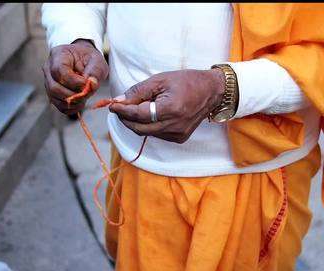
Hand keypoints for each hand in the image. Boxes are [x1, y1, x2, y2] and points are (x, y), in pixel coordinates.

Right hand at [42, 39, 108, 115]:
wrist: (83, 60)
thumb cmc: (88, 58)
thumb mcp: (96, 60)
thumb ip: (95, 71)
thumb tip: (92, 85)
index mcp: (58, 55)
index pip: (59, 71)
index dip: (74, 82)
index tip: (86, 84)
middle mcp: (49, 68)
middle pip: (54, 87)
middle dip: (74, 94)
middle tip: (87, 93)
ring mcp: (48, 82)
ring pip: (54, 98)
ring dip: (73, 102)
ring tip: (85, 97)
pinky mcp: (52, 93)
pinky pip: (58, 105)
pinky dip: (71, 108)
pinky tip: (80, 102)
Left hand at [108, 69, 224, 142]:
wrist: (212, 91)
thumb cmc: (187, 81)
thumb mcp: (160, 80)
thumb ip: (138, 91)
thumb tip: (119, 101)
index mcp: (171, 109)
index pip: (139, 115)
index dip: (123, 111)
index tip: (112, 105)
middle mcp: (175, 126)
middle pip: (139, 128)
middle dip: (125, 119)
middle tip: (118, 108)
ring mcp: (177, 134)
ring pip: (146, 133)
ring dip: (136, 122)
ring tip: (135, 108)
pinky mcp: (179, 138)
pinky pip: (156, 134)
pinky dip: (148, 126)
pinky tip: (150, 114)